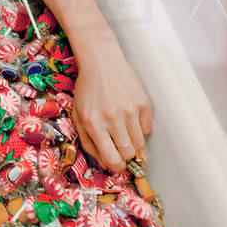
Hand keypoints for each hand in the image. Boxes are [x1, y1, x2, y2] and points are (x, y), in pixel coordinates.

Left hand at [70, 35, 152, 173]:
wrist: (101, 60)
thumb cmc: (88, 89)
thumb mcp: (78, 114)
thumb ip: (88, 141)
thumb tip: (105, 163)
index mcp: (94, 123)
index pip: (111, 159)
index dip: (116, 166)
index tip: (117, 164)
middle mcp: (112, 118)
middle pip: (128, 154)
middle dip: (125, 154)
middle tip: (121, 145)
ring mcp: (130, 111)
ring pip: (140, 144)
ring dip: (134, 142)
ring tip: (125, 129)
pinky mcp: (144, 103)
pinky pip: (148, 129)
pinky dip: (141, 128)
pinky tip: (131, 116)